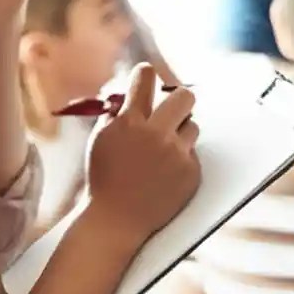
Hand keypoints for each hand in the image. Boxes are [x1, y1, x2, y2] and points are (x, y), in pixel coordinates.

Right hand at [85, 65, 201, 242]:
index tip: (148, 74)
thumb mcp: (100, 141)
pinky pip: (193, 153)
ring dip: (180, 133)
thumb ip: (115, 115)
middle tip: (173, 108)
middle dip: (179, 99)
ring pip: (193, 125)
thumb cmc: (105, 179)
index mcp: (129, 123)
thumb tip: (127, 96)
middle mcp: (156, 134)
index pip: (144, 80)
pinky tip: (166, 173)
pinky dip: (181, 159)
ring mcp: (177, 153)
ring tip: (163, 151)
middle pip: (185, 96)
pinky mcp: (191, 171)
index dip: (146, 74)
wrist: (117, 219)